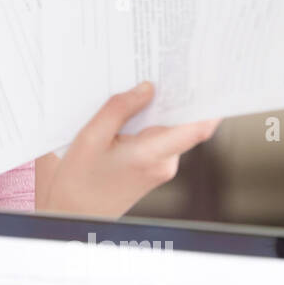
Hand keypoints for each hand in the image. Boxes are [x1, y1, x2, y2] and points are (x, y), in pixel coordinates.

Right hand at [38, 81, 220, 217]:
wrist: (72, 216)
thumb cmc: (77, 182)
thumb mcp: (91, 137)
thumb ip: (120, 109)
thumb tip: (147, 88)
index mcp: (152, 155)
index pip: (197, 127)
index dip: (210, 103)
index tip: (211, 79)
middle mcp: (164, 164)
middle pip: (182, 123)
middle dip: (175, 97)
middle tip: (165, 68)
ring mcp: (160, 169)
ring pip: (168, 130)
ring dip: (157, 110)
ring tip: (139, 86)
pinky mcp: (153, 171)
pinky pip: (157, 140)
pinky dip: (147, 124)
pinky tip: (130, 112)